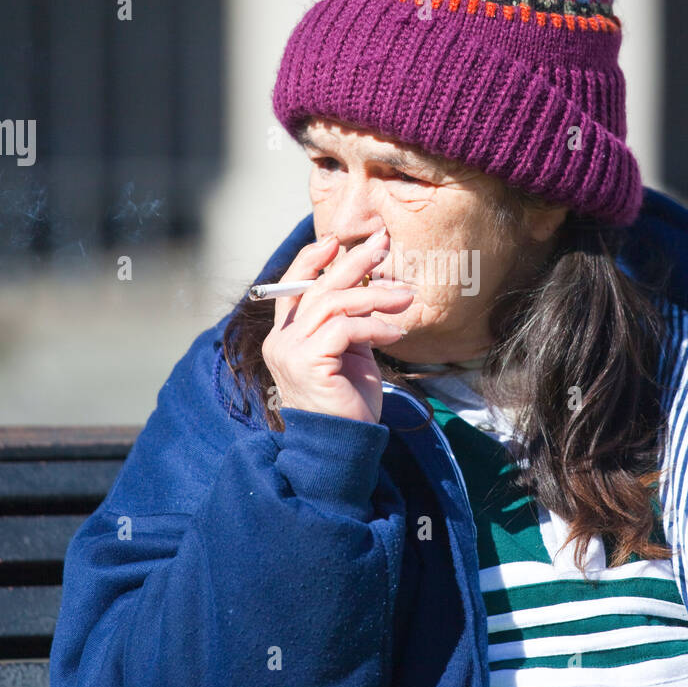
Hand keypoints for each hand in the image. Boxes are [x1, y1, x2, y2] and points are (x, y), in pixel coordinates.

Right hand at [261, 228, 413, 423]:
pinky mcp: (307, 362)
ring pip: (332, 304)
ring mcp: (290, 351)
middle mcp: (282, 340)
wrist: (343, 445)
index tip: (339, 241)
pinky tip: (395, 333)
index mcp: (287, 335)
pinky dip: (374, 326)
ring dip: (374, 295)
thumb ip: (349, 323)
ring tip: (406, 296)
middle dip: (352, 262)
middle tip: (382, 244)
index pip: (293, 286)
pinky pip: (344, 329)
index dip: (313, 259)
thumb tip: (369, 287)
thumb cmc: (347, 402)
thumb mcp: (350, 354)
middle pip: (316, 287)